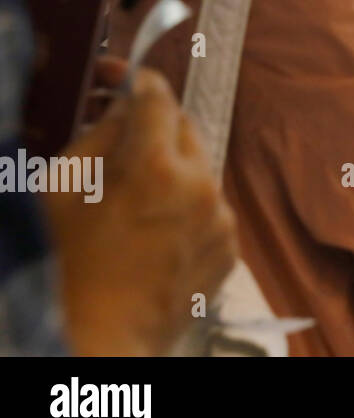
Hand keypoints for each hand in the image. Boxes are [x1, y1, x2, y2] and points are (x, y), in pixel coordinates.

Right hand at [43, 58, 236, 354]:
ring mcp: (220, 218)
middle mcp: (200, 186)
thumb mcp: (59, 188)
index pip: (157, 96)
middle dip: (154, 127)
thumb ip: (99, 137)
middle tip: (120, 139)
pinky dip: (187, 208)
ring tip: (132, 200)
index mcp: (155, 165)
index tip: (120, 76)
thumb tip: (122, 111)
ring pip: (199, 169)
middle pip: (184, 128)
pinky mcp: (229, 248)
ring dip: (171, 170)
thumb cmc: (64, 266)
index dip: (136, 79)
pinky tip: (153, 231)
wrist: (93, 340)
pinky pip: (210, 208)